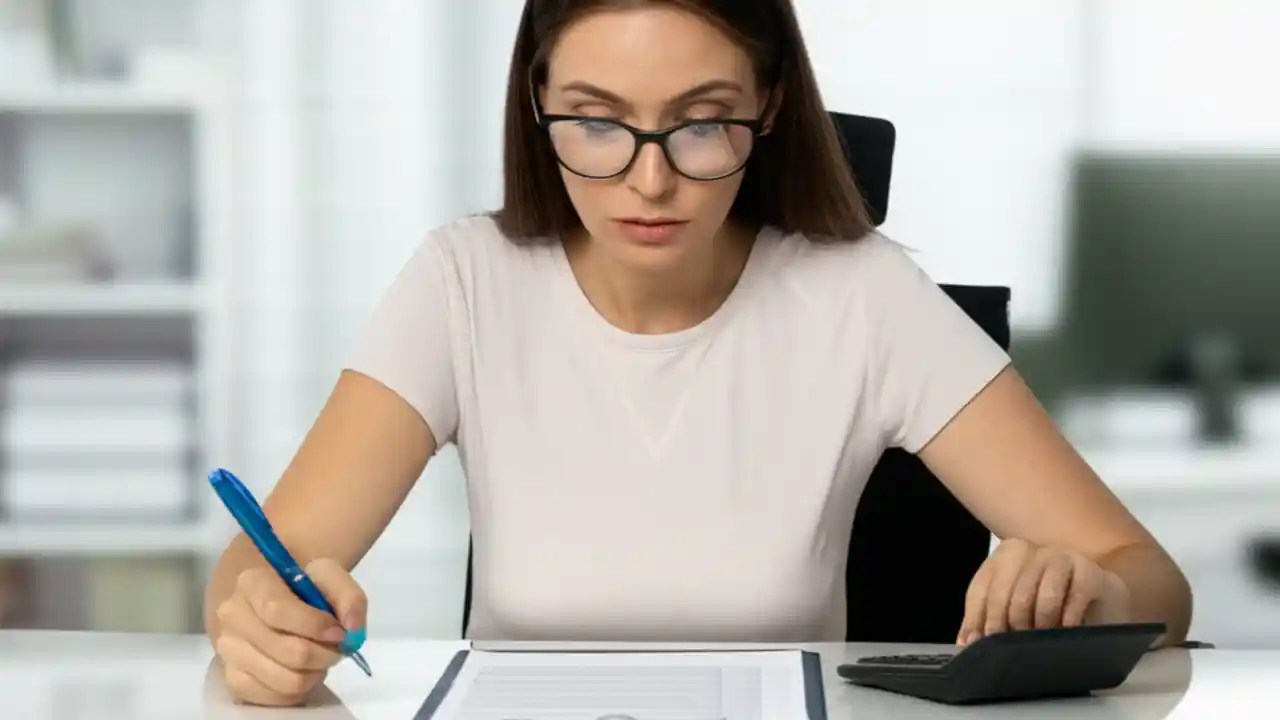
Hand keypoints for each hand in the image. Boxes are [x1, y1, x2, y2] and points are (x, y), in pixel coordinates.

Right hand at [214, 558, 367, 705]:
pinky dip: (299, 690)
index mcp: (252, 583)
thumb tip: (351, 628)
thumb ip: (350, 597)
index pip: (277, 609)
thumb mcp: (331, 577)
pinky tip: (304, 672)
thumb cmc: (306, 587)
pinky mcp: (234, 679)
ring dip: (314, 673)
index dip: (314, 625)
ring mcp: (229, 650)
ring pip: (285, 679)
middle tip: (336, 647)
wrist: (282, 601)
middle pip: (288, 651)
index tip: (339, 631)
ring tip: (319, 658)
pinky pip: (275, 698)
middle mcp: (232, 616)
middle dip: (324, 653)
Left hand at [957, 538, 1130, 645]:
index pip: (983, 588)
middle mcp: (1031, 550)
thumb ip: (987, 618)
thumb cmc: (1049, 599)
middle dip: (1006, 626)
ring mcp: (1061, 558)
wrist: (1099, 592)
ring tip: (1039, 639)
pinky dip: (1067, 622)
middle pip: (1008, 593)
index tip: (976, 643)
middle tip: (1010, 645)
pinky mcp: (1089, 572)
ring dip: (1039, 625)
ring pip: (1041, 597)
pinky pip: (1074, 601)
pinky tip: (1064, 631)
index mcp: (1006, 554)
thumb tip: (965, 642)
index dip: (977, 619)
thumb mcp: (1013, 603)